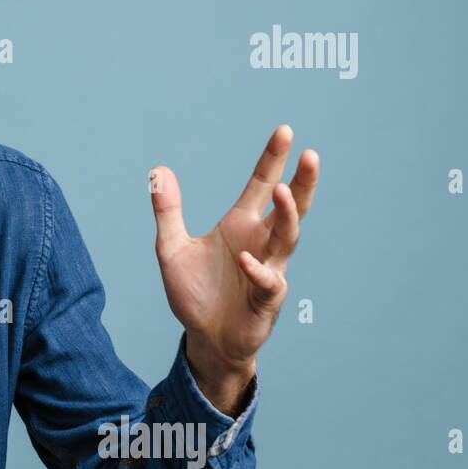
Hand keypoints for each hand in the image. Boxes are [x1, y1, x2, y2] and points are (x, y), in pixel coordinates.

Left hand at [149, 124, 318, 414]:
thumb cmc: (195, 292)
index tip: (284, 131)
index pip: (260, 185)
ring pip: (287, 239)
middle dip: (301, 183)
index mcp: (240, 226)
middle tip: (310, 155)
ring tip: (283, 192)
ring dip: (287, 216)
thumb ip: (167, 211)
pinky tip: (246, 261)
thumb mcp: (171, 248)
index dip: (272, 160)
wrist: (205, 337)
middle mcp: (260, 243)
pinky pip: (268, 282)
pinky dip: (258, 271)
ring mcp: (268, 270)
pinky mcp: (266, 300)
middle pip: (289, 208)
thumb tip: (158, 170)